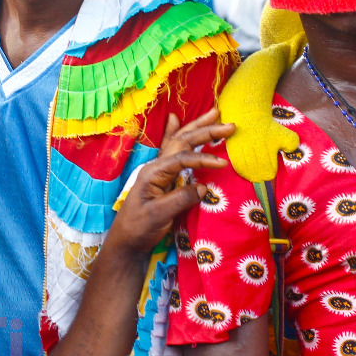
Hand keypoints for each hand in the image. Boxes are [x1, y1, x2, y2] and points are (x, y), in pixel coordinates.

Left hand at [103, 110, 233, 261]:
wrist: (126, 242)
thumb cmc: (138, 228)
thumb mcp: (159, 216)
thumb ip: (180, 199)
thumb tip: (204, 187)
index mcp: (153, 173)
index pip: (181, 158)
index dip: (202, 158)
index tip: (222, 163)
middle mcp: (156, 167)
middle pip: (182, 142)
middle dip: (205, 131)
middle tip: (229, 125)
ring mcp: (160, 171)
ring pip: (179, 142)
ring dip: (197, 127)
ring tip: (213, 113)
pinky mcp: (164, 179)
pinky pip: (173, 150)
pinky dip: (178, 134)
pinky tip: (176, 120)